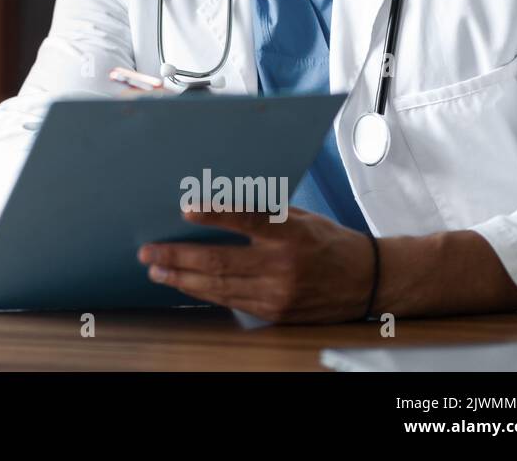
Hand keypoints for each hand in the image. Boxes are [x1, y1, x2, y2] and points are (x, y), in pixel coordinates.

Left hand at [137, 207, 376, 323]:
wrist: (367, 280)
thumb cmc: (327, 241)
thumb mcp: (299, 217)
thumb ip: (261, 213)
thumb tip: (215, 204)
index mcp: (290, 233)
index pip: (246, 220)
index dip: (214, 214)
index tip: (185, 209)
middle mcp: (283, 265)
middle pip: (221, 261)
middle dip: (178, 257)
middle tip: (148, 253)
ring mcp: (279, 293)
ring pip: (220, 287)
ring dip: (183, 279)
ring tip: (157, 271)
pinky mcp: (276, 313)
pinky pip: (232, 302)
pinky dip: (205, 293)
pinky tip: (185, 285)